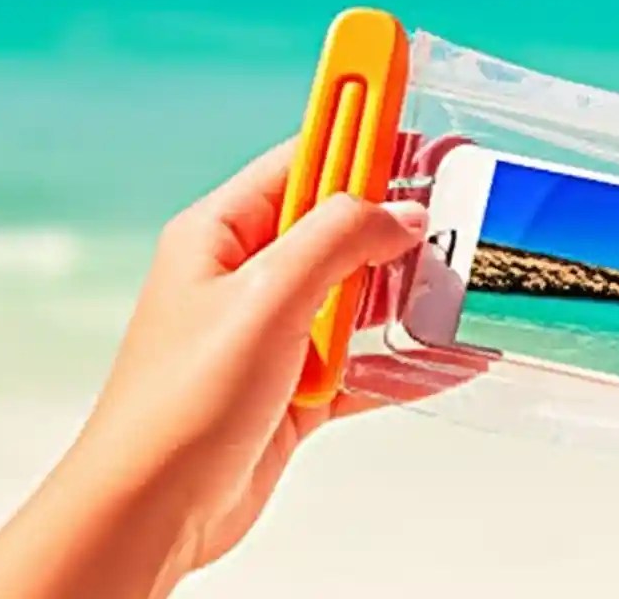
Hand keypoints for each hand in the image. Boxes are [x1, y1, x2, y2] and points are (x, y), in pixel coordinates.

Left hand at [0, 140, 428, 597]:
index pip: (305, 157)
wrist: (157, 512)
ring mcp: (278, 333)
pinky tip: (452, 357)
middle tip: (461, 201)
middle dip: (398, 216)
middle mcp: (251, 276)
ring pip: (360, 292)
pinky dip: (407, 360)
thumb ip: (338, 241)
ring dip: (405, 291)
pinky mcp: (300, 387)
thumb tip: (403, 212)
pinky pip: (368, 360)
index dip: (362, 130)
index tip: (415, 107)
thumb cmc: (181, 404)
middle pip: (342, 223)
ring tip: (461, 280)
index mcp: (223, 234)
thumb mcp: (265, 298)